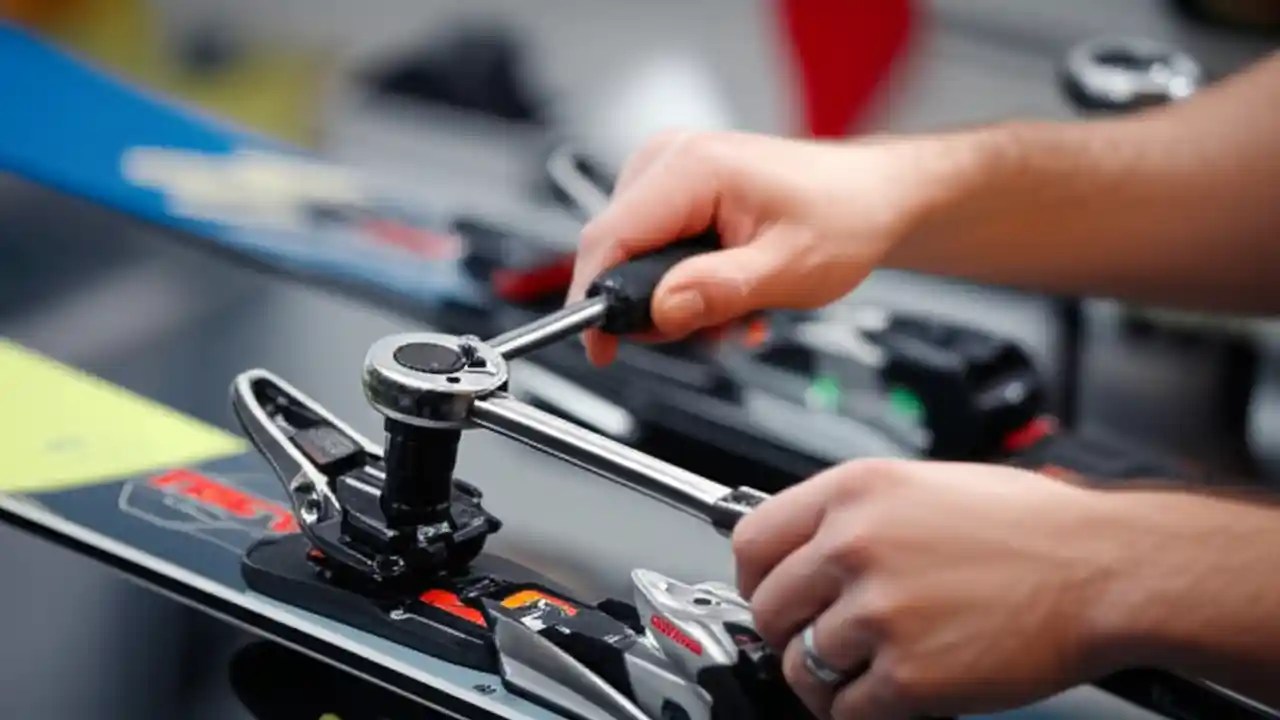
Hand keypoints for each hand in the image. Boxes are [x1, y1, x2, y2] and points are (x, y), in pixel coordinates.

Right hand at [564, 130, 973, 365]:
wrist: (872, 198)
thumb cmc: (844, 216)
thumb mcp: (787, 268)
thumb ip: (718, 291)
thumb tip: (662, 311)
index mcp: (690, 168)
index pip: (608, 238)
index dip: (597, 300)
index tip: (601, 349)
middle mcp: (668, 159)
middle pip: (616, 251)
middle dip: (654, 307)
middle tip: (708, 330)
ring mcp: (669, 172)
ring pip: (634, 258)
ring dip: (677, 301)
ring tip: (733, 310)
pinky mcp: (675, 192)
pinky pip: (653, 250)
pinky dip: (685, 286)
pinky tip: (729, 295)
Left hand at [732, 458, 1141, 719]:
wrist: (1104, 569)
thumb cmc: (1032, 526)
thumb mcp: (925, 486)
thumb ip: (857, 513)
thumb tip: (808, 545)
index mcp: (854, 492)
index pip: (752, 539)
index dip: (756, 577)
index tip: (768, 593)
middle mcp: (854, 546)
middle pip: (767, 607)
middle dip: (787, 632)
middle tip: (818, 640)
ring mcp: (878, 612)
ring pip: (800, 665)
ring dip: (823, 678)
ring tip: (859, 672)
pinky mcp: (907, 675)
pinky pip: (844, 709)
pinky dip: (858, 712)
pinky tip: (888, 695)